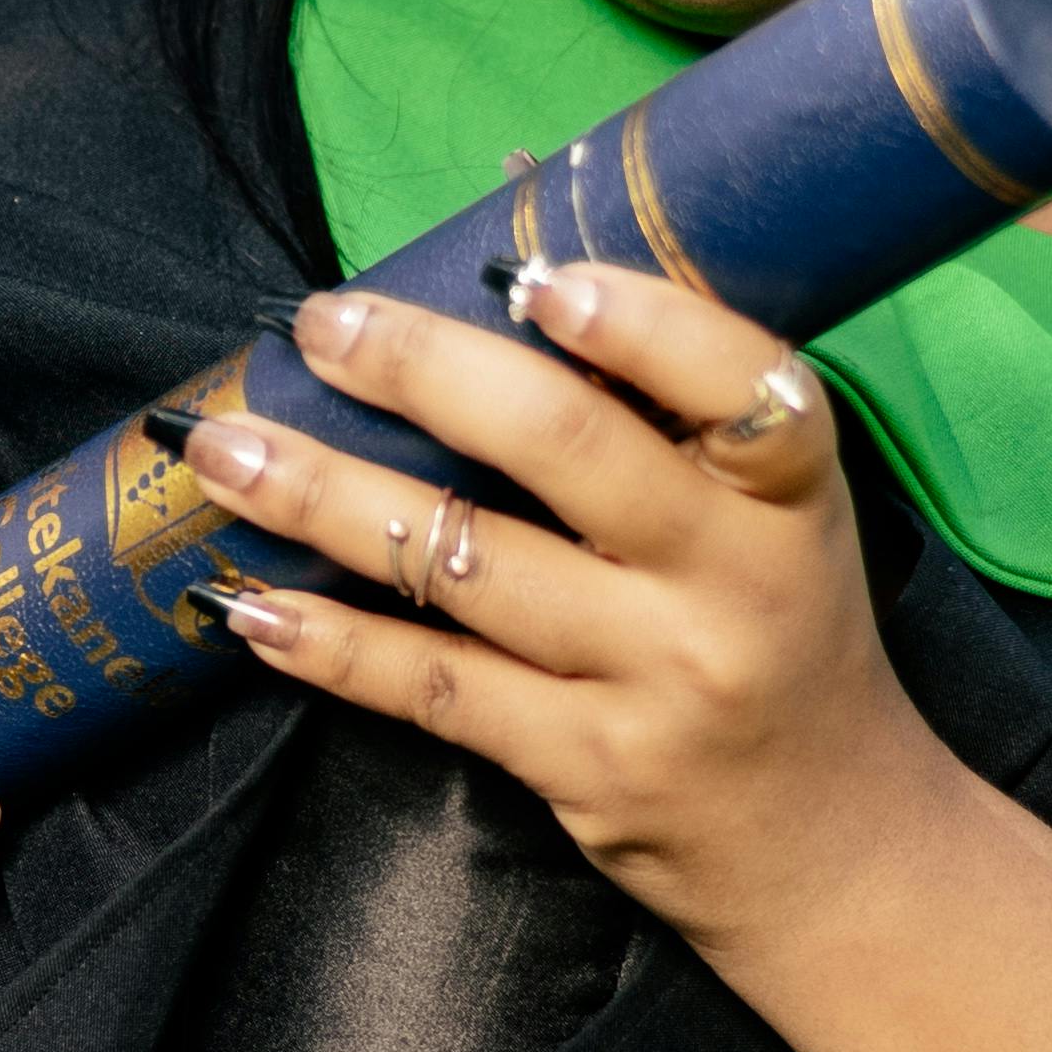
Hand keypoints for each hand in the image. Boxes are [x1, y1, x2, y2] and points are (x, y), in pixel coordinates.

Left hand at [174, 263, 929, 971]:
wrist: (827, 839)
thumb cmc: (775, 628)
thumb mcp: (767, 511)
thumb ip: (660, 390)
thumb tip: (508, 212)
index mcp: (791, 493)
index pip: (737, 381)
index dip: (638, 323)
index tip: (526, 279)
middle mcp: (736, 581)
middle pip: (571, 452)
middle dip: (423, 374)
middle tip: (319, 325)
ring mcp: (660, 680)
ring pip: (471, 567)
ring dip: (329, 501)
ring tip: (224, 450)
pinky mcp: (590, 768)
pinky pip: (438, 689)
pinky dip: (334, 643)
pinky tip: (249, 602)